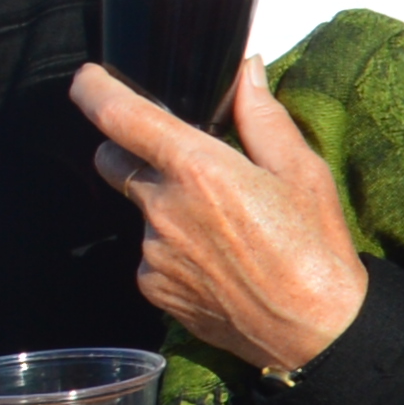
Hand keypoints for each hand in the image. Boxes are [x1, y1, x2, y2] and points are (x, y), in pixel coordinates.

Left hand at [73, 55, 374, 381]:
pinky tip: (215, 259)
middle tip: (177, 158)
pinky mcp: (153, 288)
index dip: (95, 91)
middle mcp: (164, 209)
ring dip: (163, 205)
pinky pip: (150, 252)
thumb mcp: (303, 170)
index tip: (87, 79)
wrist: (315, 332)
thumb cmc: (316, 247)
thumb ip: (263, 117)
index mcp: (200, 169)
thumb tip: (247, 72)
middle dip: (129, 149)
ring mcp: (153, 253)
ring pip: (139, 211)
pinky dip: (172, 246)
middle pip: (113, 161)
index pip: (123, 118)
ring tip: (221, 226)